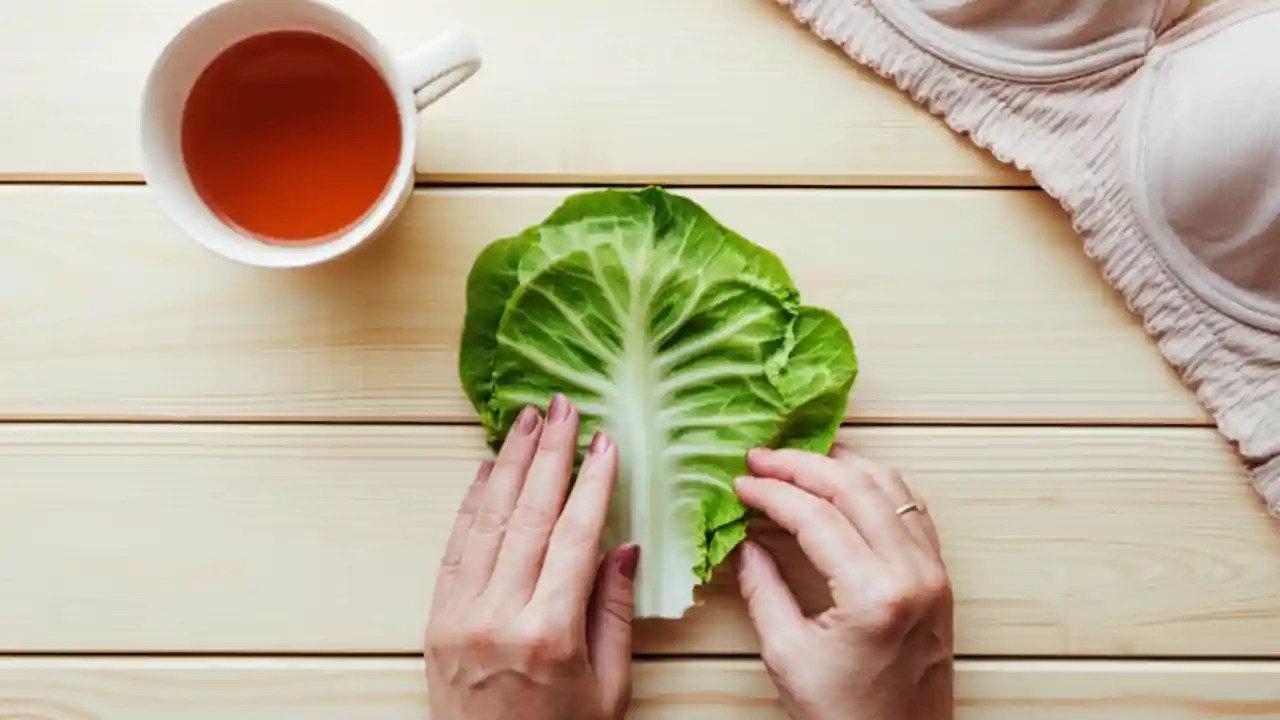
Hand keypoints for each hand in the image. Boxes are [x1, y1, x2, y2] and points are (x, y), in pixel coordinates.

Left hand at [425, 395, 638, 719]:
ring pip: (487, 522)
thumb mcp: (608, 686)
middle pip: (528, 516)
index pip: (573, 536)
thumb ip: (614, 612)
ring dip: (509, 465)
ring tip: (527, 422)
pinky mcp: (437, 621)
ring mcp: (461, 616)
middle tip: (563, 407)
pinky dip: (471, 504)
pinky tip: (487, 470)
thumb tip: (622, 547)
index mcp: (548, 633)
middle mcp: (499, 616)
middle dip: (550, 455)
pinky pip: (455, 548)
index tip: (605, 442)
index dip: (592, 483)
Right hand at [734, 447, 953, 719]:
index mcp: (874, 595)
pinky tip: (846, 486)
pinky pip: (912, 511)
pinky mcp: (940, 581)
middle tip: (763, 457)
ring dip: (843, 466)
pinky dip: (876, 488)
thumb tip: (745, 542)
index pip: (816, 516)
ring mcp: (934, 575)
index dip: (773, 492)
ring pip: (892, 488)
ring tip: (800, 462)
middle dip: (803, 464)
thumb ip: (762, 589)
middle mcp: (914, 575)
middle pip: (856, 487)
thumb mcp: (787, 655)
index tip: (742, 483)